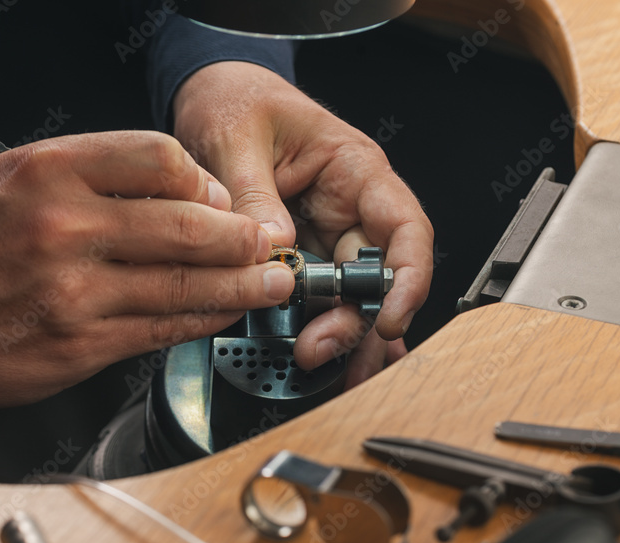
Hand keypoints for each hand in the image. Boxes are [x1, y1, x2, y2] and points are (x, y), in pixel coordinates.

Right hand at [0, 131, 294, 406]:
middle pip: (187, 226)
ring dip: (241, 286)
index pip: (159, 158)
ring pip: (185, 285)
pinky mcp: (82, 343)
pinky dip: (204, 320)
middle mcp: (65, 228)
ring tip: (271, 283)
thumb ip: (90, 174)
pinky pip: (163, 329)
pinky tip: (224, 313)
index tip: (218, 199)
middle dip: (243, 240)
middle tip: (268, 245)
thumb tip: (177, 187)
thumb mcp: (10, 178)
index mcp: (49, 172)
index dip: (203, 180)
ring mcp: (75, 291)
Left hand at [173, 62, 432, 384]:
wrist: (213, 98)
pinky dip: (320, 327)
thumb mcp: (235, 136)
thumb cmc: (237, 100)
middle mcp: (349, 206)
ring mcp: (326, 234)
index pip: (403, 226)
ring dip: (341, 334)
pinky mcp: (301, 255)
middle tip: (319, 348)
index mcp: (353, 167)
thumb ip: (253, 193)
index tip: (388, 317)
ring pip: (350, 295)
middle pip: (374, 275)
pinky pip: (318, 297)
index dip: (406, 278)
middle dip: (355, 320)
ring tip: (323, 367)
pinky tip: (327, 361)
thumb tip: (272, 246)